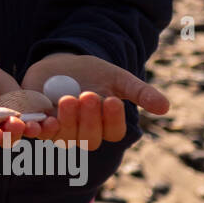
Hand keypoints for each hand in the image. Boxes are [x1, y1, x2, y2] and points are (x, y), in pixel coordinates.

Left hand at [20, 53, 170, 150]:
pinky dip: (38, 129)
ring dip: (67, 121)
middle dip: (90, 118)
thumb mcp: (117, 78)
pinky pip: (38, 132)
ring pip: (65, 137)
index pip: (113, 132)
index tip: (113, 99)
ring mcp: (60, 131)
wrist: (62, 63)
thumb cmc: (94, 74)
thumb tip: (165, 107)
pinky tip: (40, 121)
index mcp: (105, 126)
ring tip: (68, 98)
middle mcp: (83, 134)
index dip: (113, 119)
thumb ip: (139, 92)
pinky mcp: (38, 124)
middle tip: (88, 94)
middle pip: (89, 138)